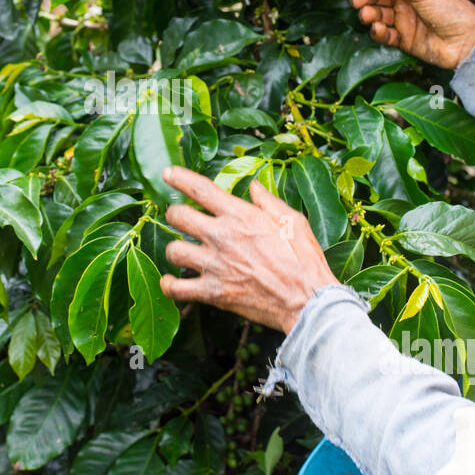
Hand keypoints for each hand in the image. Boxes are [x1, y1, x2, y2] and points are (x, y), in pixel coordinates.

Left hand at [158, 166, 337, 334]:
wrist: (307, 301)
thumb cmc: (304, 260)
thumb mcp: (293, 221)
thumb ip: (269, 202)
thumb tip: (253, 186)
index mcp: (240, 215)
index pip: (200, 188)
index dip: (178, 178)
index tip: (167, 174)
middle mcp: (221, 236)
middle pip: (177, 216)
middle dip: (174, 214)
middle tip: (179, 218)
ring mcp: (214, 265)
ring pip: (173, 250)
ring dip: (174, 249)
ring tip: (182, 251)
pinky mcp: (213, 292)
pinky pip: (176, 289)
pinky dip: (169, 285)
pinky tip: (170, 281)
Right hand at [347, 0, 474, 69]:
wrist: (467, 42)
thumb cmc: (451, 9)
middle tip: (357, 0)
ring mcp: (405, 18)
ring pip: (377, 13)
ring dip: (368, 13)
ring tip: (367, 15)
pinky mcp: (404, 39)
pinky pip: (384, 34)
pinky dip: (378, 31)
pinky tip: (378, 29)